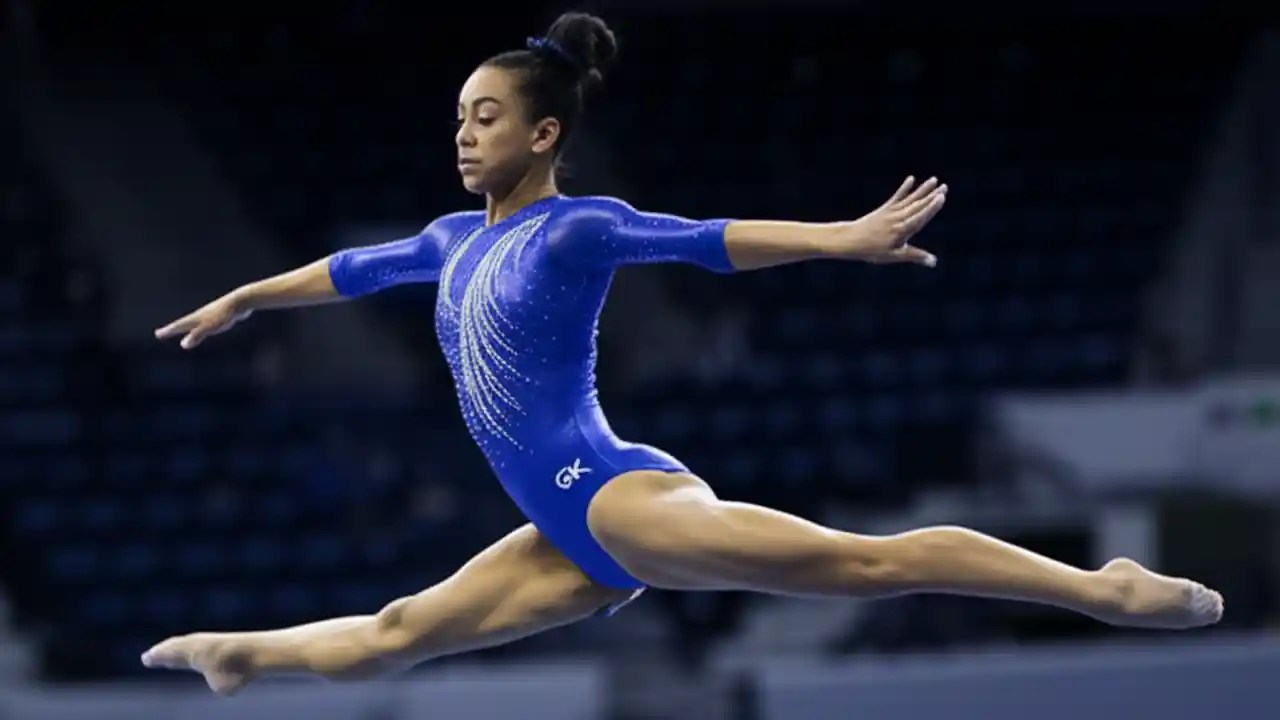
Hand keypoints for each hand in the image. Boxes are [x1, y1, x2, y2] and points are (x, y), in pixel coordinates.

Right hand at [154, 291, 251, 349]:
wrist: (241, 301)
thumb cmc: (225, 314)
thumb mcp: (210, 327)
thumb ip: (197, 335)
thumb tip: (183, 345)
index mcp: (196, 318)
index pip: (179, 325)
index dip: (168, 331)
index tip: (157, 334)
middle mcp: (201, 315)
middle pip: (184, 323)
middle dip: (173, 329)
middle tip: (162, 333)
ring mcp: (210, 315)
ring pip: (196, 323)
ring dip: (187, 327)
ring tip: (181, 329)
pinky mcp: (220, 316)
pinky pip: (207, 323)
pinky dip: (201, 327)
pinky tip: (207, 327)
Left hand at [831, 176, 946, 265]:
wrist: (850, 240)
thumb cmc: (872, 250)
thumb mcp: (894, 256)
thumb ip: (915, 256)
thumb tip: (934, 262)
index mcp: (902, 230)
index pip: (920, 217)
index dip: (931, 207)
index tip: (941, 197)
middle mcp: (898, 218)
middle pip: (918, 206)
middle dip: (932, 196)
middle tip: (944, 186)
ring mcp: (891, 212)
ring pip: (910, 199)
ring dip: (922, 190)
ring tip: (934, 180)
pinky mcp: (884, 209)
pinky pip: (896, 196)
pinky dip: (904, 188)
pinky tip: (911, 179)